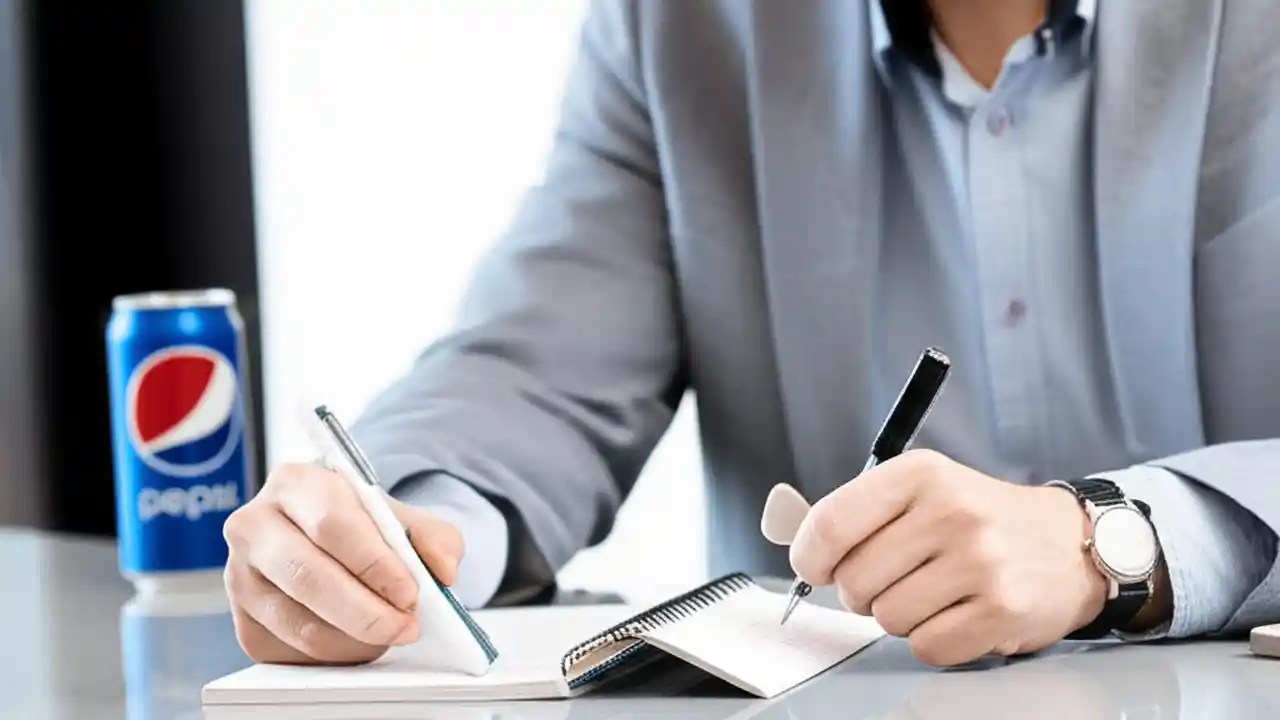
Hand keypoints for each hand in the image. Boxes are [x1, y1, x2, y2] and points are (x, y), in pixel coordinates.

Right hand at [223, 462, 464, 664]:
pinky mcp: (244, 623)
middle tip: (406, 626)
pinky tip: (362, 640)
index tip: (409, 592)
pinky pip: (294, 653)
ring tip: (392, 632)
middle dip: (368, 612)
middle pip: (310, 578)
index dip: (375, 564)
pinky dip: (338, 655)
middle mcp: (254, 526)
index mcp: (294, 483)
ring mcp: (240, 578)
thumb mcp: (404, 518)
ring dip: (358, 639)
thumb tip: (444, 571)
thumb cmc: (362, 526)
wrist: (330, 541)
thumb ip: (434, 537)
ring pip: (301, 624)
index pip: (332, 526)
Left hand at [789, 449, 1111, 666]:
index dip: (809, 555)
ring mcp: (980, 563)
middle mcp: (951, 512)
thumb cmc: (980, 519)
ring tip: (933, 593)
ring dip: (900, 616)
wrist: (1068, 543)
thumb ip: (859, 512)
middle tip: (891, 580)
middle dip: (860, 591)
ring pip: (887, 618)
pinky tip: (957, 614)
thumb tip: (795, 542)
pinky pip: (927, 647)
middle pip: (854, 580)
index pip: (831, 523)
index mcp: (920, 474)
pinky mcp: (1002, 610)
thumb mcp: (922, 489)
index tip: (813, 567)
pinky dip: (934, 639)